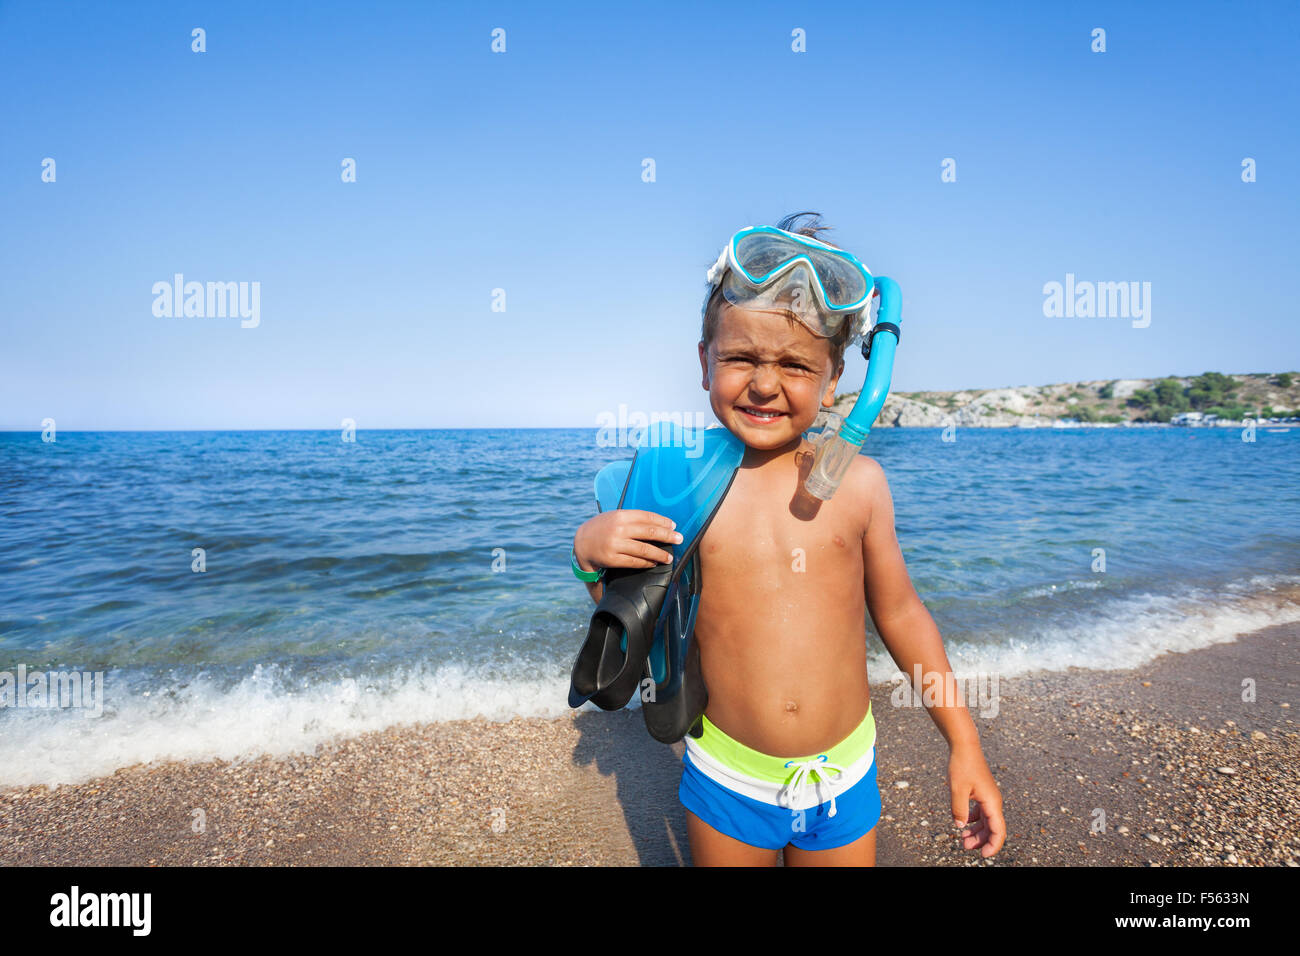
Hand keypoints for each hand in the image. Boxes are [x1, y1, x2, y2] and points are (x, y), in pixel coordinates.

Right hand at [573, 509, 682, 571]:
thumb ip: (633, 518)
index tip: (674, 526)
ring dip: (659, 554)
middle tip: (679, 539)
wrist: (582, 543)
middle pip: (649, 532)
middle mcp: (618, 529)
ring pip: (644, 550)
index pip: (647, 517)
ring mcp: (615, 545)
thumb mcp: (615, 517)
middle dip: (667, 536)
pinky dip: (646, 563)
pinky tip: (654, 563)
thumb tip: (659, 524)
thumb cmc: (603, 528)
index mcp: (620, 515)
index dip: (663, 521)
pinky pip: (634, 562)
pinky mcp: (612, 559)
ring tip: (669, 557)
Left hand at [948, 743, 1004, 857]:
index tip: (983, 855)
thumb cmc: (962, 765)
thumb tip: (960, 827)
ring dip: (977, 831)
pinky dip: (974, 820)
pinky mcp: (981, 792)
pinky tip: (963, 823)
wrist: (964, 746)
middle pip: (992, 828)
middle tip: (964, 846)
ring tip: (962, 838)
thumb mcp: (957, 789)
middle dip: (981, 840)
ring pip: (986, 821)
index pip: (998, 830)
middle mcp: (993, 801)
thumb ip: (959, 810)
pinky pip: (981, 812)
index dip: (993, 845)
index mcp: (992, 802)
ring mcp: (988, 797)